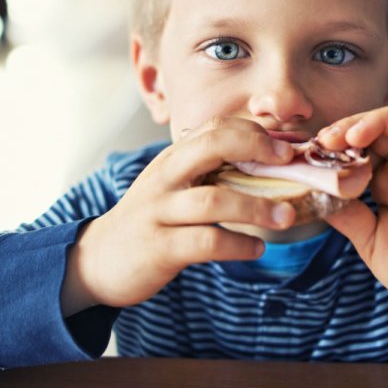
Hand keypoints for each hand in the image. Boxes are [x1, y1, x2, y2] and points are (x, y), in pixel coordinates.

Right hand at [62, 117, 296, 314]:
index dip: (253, 132)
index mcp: (173, 158)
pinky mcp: (159, 247)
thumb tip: (267, 166)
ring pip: (214, 200)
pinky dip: (237, 244)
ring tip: (286, 217)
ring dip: (257, 207)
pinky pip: (206, 241)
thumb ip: (210, 174)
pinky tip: (257, 248)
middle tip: (289, 161)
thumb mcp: (174, 187)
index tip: (287, 147)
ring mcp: (160, 211)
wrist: (99, 260)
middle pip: (211, 147)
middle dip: (255, 149)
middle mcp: (165, 177)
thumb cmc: (151, 220)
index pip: (214, 128)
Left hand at [316, 106, 387, 334]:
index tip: (308, 155)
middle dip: (346, 128)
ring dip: (375, 119)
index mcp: (385, 183)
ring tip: (351, 136)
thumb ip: (347, 216)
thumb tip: (312, 193)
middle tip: (324, 141)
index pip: (356, 148)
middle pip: (375, 128)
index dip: (332, 146)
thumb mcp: (370, 242)